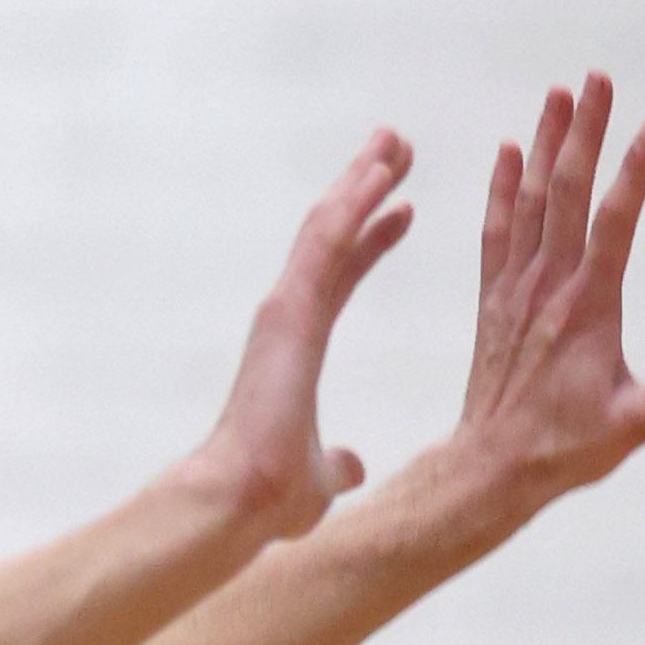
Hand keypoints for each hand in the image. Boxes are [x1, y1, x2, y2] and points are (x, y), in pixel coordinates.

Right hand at [188, 129, 414, 541]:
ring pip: (327, 226)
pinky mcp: (287, 311)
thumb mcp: (322, 477)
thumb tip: (353, 465)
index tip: (404, 211)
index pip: (342, 275)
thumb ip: (337, 463)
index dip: (372, 240)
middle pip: (332, 234)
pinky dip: (353, 206)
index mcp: (298, 343)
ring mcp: (285, 308)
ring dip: (362, 180)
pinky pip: (326, 245)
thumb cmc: (272, 500)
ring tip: (395, 141)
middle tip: (397, 146)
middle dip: (365, 188)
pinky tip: (383, 175)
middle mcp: (288, 315)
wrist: (240, 503)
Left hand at [452, 74, 644, 514]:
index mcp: (588, 309)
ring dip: (546, 142)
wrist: (494, 466)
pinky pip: (498, 229)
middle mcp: (548, 287)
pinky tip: (510, 149)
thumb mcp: (634, 426)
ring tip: (560, 94)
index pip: (613, 226)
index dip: (632, 174)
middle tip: (598, 78)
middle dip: (585, 132)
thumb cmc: (569, 449)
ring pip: (531, 199)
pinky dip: (503, 186)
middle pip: (567, 192)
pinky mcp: (495, 297)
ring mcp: (517, 287)